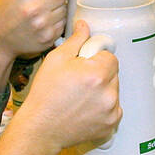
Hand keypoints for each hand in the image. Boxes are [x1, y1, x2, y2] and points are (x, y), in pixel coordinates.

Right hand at [0, 0, 67, 57]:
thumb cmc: (4, 12)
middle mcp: (34, 7)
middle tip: (41, 1)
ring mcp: (42, 24)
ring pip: (64, 9)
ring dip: (55, 9)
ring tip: (40, 13)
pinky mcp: (48, 37)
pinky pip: (62, 23)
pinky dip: (55, 22)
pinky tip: (41, 23)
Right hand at [15, 20, 120, 152]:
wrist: (41, 128)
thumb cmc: (45, 94)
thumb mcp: (56, 60)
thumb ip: (76, 40)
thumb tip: (84, 26)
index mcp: (97, 74)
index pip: (110, 56)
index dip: (96, 58)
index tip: (84, 65)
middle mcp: (109, 93)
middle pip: (113, 74)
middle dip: (100, 74)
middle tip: (79, 81)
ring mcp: (111, 111)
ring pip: (114, 91)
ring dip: (103, 90)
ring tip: (80, 96)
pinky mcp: (110, 124)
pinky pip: (113, 108)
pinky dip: (103, 107)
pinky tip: (85, 109)